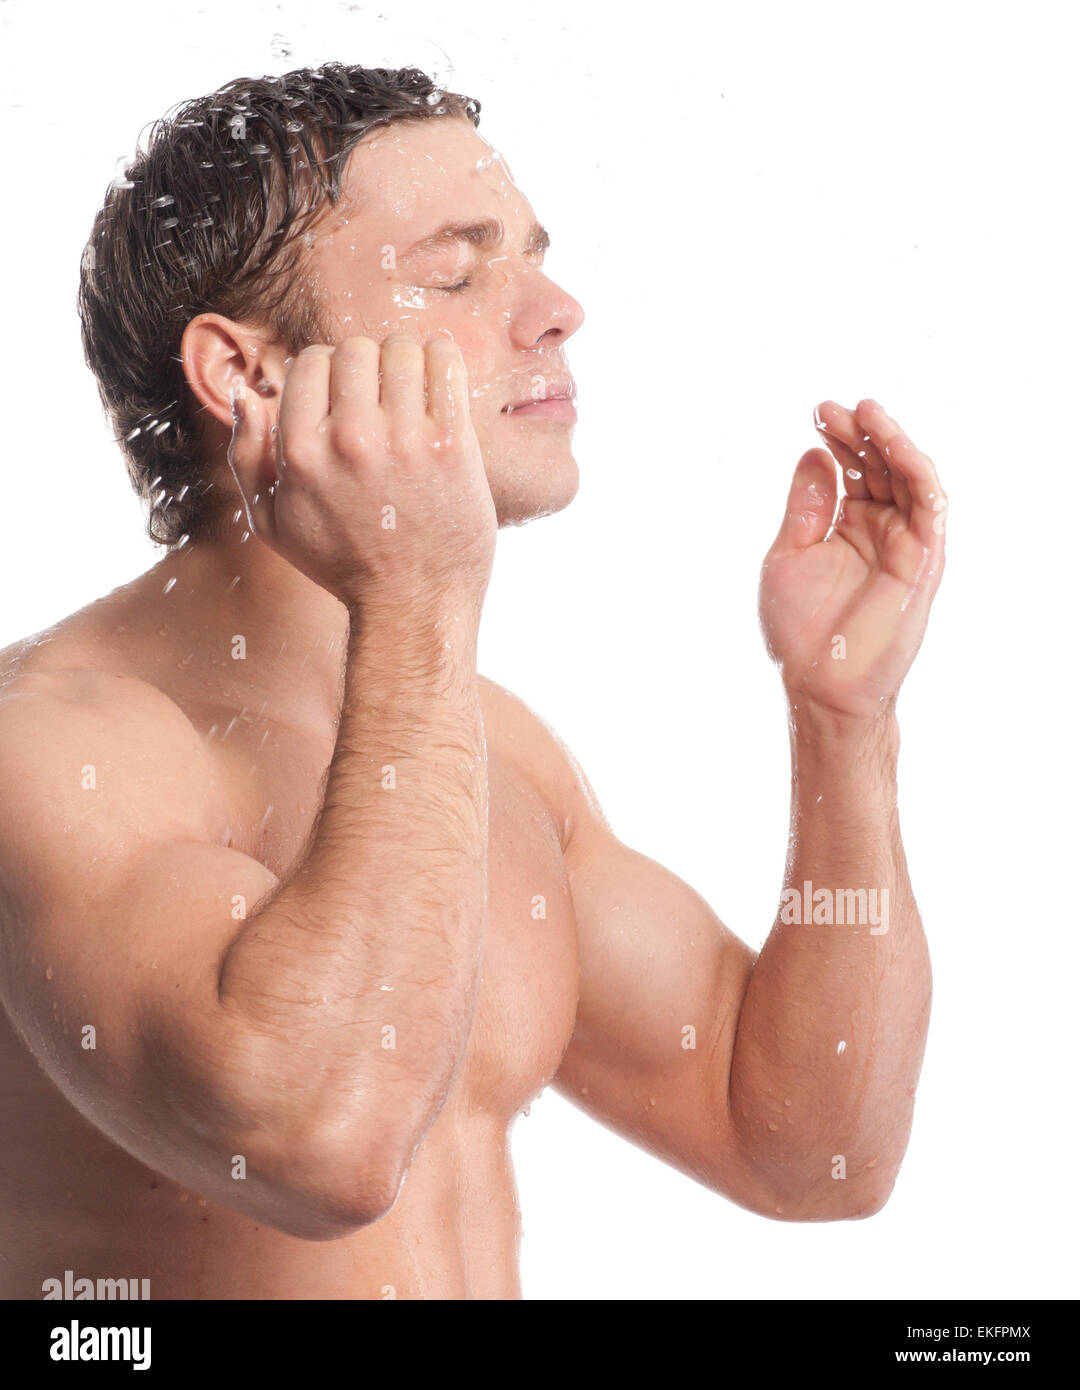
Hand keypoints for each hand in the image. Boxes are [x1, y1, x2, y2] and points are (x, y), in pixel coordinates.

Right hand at [226, 334, 497, 612]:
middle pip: (355, 349)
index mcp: (300, 452)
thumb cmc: (343, 564)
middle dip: (366, 366)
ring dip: (406, 362)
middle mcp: (349, 440)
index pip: (310, 361)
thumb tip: (246, 395)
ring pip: (401, 347)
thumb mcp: (271, 523)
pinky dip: (442, 361)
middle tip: (381, 398)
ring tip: (411, 392)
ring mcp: (404, 439)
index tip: (345, 399)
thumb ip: (247, 457)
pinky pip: (445, 361)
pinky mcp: (451, 443)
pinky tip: (439, 387)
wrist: (414, 603)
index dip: (328, 373)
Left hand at [759, 398, 946, 723]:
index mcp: (849, 526)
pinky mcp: (923, 559)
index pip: (851, 469)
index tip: (817, 414)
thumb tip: (814, 452)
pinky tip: (894, 447)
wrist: (820, 683)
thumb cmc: (801, 629)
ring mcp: (904, 542)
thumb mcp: (789, 553)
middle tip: (832, 409)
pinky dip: (915, 472)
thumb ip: (806, 504)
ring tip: (866, 413)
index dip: (838, 439)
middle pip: (879, 465)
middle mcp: (881, 528)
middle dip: (859, 433)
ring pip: (908, 477)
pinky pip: (929, 506)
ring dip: (890, 442)